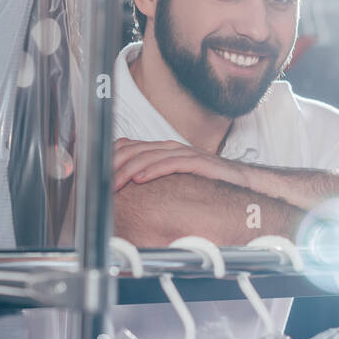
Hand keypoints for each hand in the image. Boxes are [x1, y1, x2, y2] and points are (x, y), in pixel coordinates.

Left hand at [112, 139, 254, 192]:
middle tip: (101, 182)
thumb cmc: (207, 182)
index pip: (130, 147)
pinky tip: (141, 178)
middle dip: (115, 165)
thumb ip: (155, 180)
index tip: (97, 175)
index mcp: (163, 150)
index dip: (111, 159)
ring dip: (129, 169)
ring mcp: (185, 154)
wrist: (241, 181)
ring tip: (115, 183)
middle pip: (136, 150)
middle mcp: (171, 148)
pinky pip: (172, 163)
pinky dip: (154, 170)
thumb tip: (129, 191)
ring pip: (150, 156)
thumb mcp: (176, 180)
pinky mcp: (199, 162)